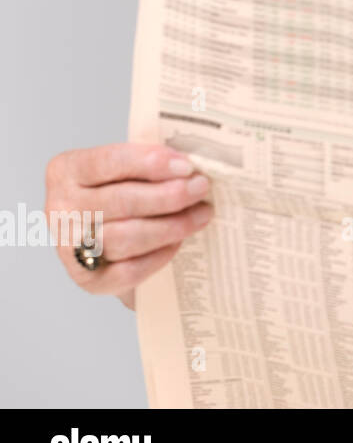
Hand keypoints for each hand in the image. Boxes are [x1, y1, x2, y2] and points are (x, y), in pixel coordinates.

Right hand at [44, 143, 213, 308]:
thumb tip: (193, 165)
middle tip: (201, 188)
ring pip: (126, 237)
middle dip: (169, 195)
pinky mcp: (87, 280)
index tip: (186, 166)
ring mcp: (69, 247)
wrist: (117, 238)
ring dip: (171, 226)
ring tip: (201, 215)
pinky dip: (158, 256)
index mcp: (66, 171)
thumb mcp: (130, 169)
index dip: (150, 163)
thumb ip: (152, 163)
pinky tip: (178, 242)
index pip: (107, 162)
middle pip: (121, 201)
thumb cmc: (127, 192)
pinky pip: (128, 271)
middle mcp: (60, 209)